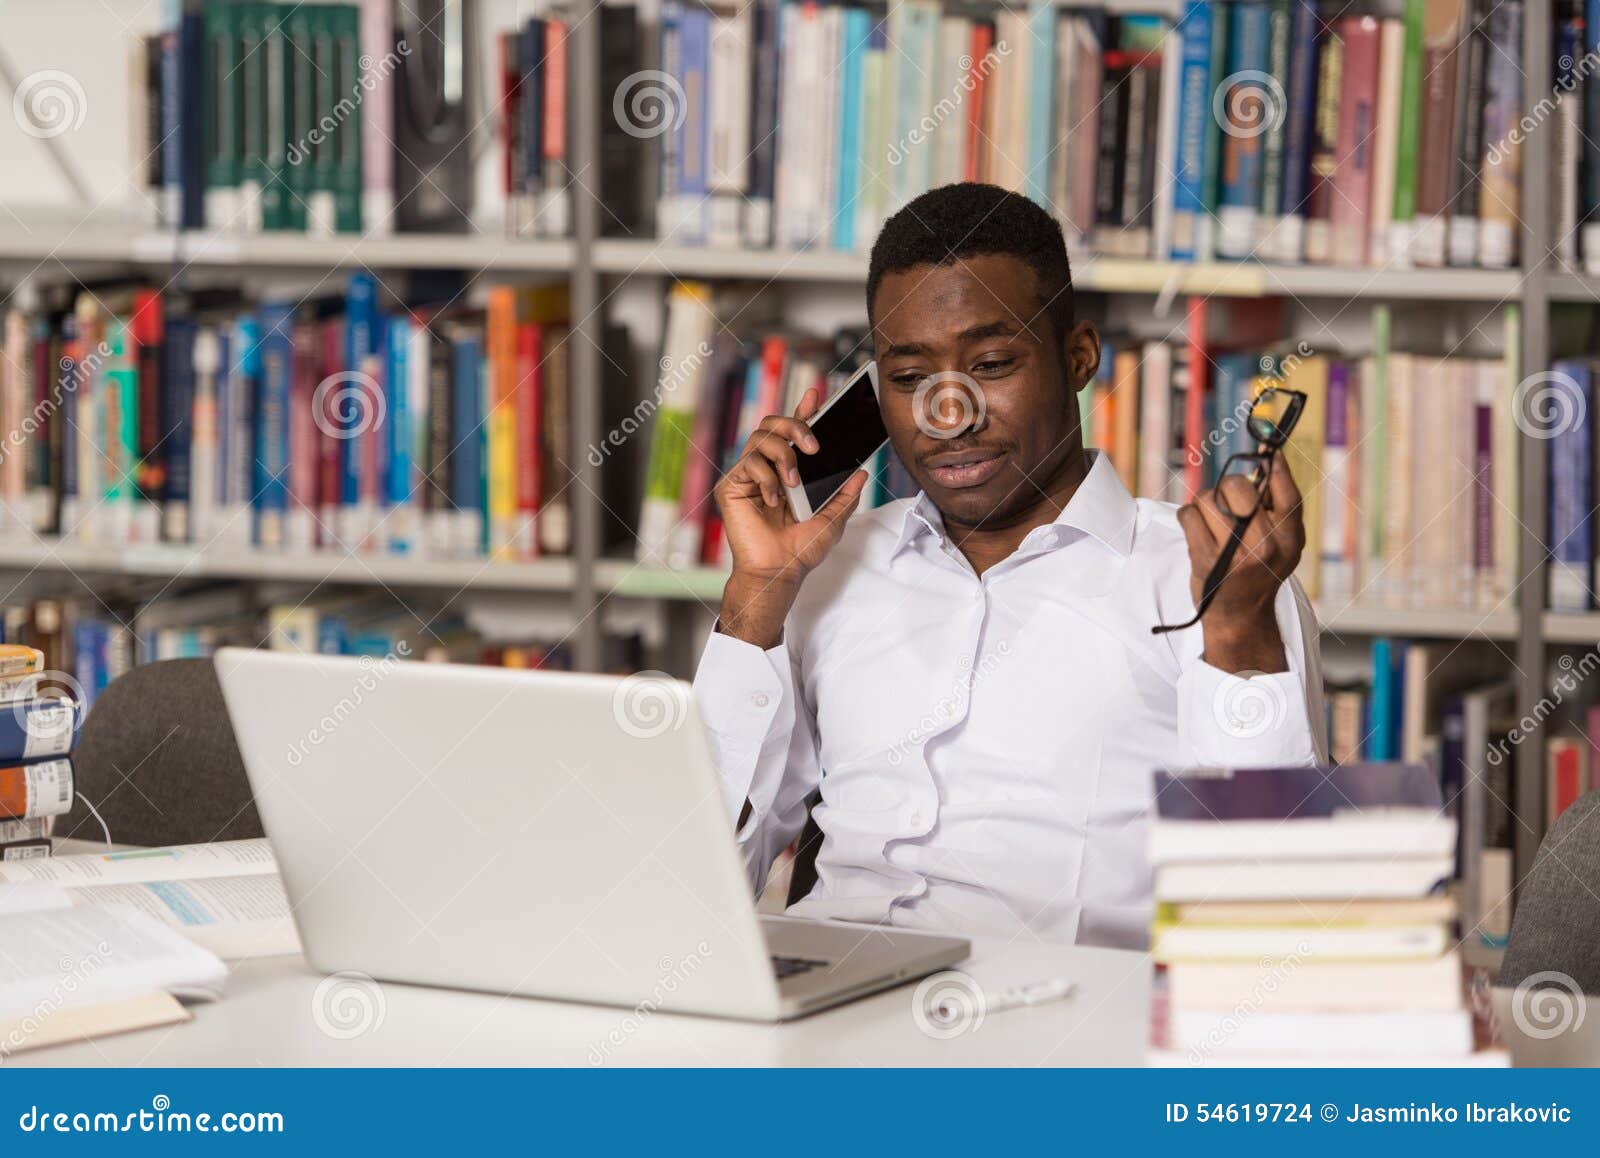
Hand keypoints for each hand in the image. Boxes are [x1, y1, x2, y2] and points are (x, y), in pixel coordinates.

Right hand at [713, 387, 868, 645]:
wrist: (779, 572)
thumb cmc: (801, 549)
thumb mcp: (833, 519)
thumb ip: (846, 494)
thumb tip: (862, 471)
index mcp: (789, 470)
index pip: (793, 433)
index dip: (803, 411)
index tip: (816, 395)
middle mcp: (767, 468)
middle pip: (773, 424)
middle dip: (794, 424)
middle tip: (813, 446)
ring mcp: (748, 476)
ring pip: (760, 439)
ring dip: (783, 456)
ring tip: (794, 483)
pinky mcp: (731, 487)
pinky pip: (748, 465)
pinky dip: (766, 479)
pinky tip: (774, 501)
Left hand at [1176, 453, 1304, 673]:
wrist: (1239, 616)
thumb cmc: (1258, 571)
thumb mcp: (1283, 544)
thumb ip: (1278, 508)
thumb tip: (1269, 458)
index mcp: (1290, 538)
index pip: (1287, 492)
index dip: (1275, 466)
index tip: (1268, 450)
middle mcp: (1266, 545)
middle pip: (1237, 486)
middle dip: (1228, 486)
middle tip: (1228, 502)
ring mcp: (1235, 554)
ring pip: (1208, 498)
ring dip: (1204, 504)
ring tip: (1212, 523)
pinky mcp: (1206, 560)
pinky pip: (1188, 515)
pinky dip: (1188, 518)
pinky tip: (1198, 533)